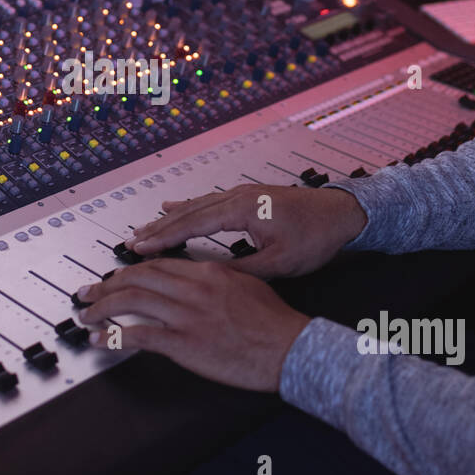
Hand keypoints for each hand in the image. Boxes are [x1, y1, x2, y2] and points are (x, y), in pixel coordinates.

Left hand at [76, 258, 310, 391]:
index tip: (117, 277)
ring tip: (86, 313)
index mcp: (208, 272)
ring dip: (101, 305)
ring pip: (131, 299)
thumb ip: (217, 280)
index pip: (158, 264)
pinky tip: (100, 338)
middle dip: (106, 283)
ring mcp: (187, 315)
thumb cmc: (276, 323)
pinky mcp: (184, 342)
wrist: (291, 348)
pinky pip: (138, 334)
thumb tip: (197, 280)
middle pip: (137, 276)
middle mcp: (193, 288)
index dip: (132, 270)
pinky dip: (113, 335)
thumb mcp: (247, 286)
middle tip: (88, 291)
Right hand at [126, 184, 367, 279]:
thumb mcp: (280, 263)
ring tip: (144, 229)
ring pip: (196, 205)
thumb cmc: (317, 238)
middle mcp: (238, 197)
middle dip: (158, 228)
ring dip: (169, 218)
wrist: (343, 213)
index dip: (164, 237)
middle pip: (188, 212)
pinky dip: (187, 207)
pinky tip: (173, 207)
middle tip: (130, 240)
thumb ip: (243, 271)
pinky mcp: (248, 197)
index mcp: (244, 210)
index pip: (193, 224)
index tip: (140, 247)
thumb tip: (210, 280)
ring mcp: (242, 194)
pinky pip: (208, 201)